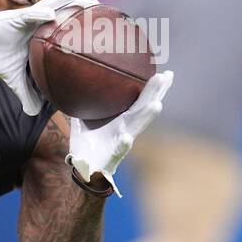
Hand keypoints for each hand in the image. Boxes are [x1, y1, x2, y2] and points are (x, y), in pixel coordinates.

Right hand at [0, 0, 98, 114]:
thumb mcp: (13, 77)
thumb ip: (25, 91)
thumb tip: (33, 111)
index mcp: (40, 35)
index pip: (64, 26)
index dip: (82, 23)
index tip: (102, 25)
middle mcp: (37, 24)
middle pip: (65, 12)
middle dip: (83, 7)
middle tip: (103, 4)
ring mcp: (27, 19)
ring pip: (52, 6)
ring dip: (69, 0)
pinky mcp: (13, 19)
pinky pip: (29, 16)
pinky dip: (40, 15)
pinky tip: (52, 14)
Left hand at [67, 71, 172, 196]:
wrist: (83, 168)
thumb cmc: (87, 143)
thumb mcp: (84, 118)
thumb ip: (84, 102)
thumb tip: (74, 81)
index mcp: (123, 119)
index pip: (141, 99)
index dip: (153, 87)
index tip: (166, 73)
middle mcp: (127, 128)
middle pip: (145, 107)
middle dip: (156, 93)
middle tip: (167, 76)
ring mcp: (122, 142)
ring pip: (137, 127)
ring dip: (147, 116)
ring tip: (156, 104)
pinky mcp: (113, 156)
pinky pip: (119, 149)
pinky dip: (123, 144)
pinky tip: (126, 138)